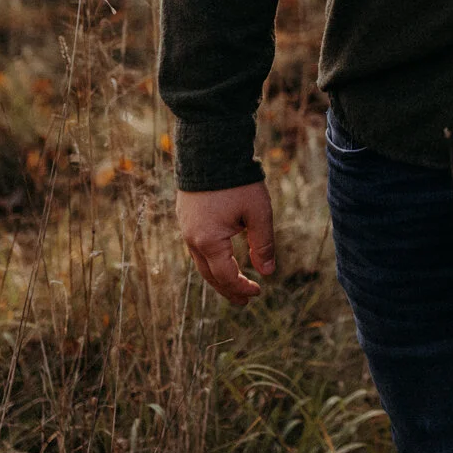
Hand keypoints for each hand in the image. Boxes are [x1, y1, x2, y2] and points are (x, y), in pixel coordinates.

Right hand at [175, 182, 276, 304]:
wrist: (210, 150)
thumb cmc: (237, 182)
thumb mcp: (258, 213)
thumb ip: (262, 244)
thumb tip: (267, 272)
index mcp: (209, 241)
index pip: (225, 276)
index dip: (241, 288)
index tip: (258, 293)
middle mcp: (192, 239)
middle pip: (209, 275)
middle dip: (227, 290)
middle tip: (243, 301)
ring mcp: (185, 228)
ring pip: (201, 262)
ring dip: (218, 276)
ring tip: (233, 285)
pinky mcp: (185, 217)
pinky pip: (196, 247)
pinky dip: (210, 259)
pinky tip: (221, 259)